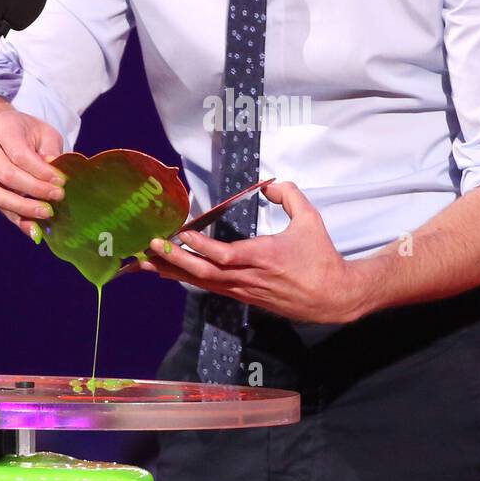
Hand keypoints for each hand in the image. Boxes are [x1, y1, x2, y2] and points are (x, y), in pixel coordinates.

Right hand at [0, 109, 65, 237]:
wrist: (8, 137)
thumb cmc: (32, 134)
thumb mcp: (46, 133)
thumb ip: (50, 149)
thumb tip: (53, 169)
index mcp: (0, 126)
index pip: (18, 154)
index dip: (40, 171)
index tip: (61, 181)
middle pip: (6, 175)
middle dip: (34, 189)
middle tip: (58, 196)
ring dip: (25, 207)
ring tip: (47, 213)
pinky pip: (0, 208)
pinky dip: (18, 220)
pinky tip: (34, 230)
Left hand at [136, 180, 369, 322]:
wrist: (332, 297)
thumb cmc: (321, 258)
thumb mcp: (310, 220)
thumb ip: (290, 196)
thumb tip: (270, 183)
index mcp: (264, 257)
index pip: (225, 255)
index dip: (201, 246)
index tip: (182, 233)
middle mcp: (249, 277)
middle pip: (205, 273)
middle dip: (175, 260)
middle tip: (150, 249)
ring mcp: (245, 290)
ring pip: (204, 283)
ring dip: (174, 272)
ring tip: (147, 263)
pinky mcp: (245, 297)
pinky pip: (211, 288)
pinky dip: (190, 280)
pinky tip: (172, 273)